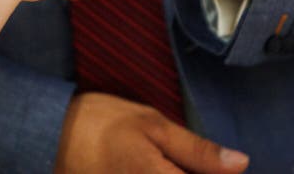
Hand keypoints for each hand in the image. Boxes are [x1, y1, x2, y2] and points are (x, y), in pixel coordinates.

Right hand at [55, 93, 249, 173]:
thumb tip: (242, 164)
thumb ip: (198, 151)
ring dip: (184, 172)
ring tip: (180, 162)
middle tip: (200, 162)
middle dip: (201, 173)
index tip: (228, 167)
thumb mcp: (154, 126)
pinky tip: (164, 170)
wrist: (51, 137)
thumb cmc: (103, 124)